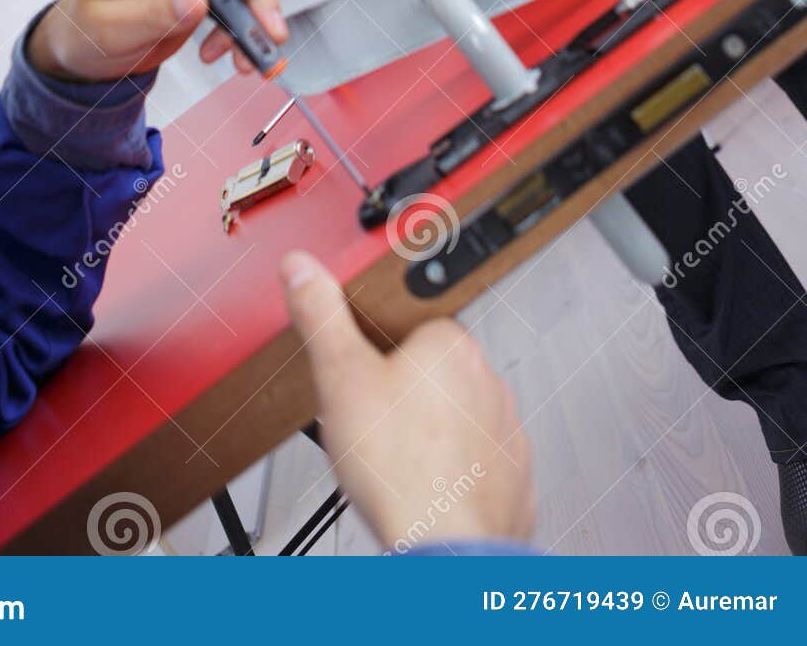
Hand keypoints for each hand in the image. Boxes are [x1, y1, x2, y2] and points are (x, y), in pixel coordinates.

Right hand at [281, 250, 533, 550]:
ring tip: (395, 464)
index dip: (377, 357)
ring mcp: (506, 430)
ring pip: (457, 420)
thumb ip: (321, 316)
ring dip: (431, 435)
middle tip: (373, 427)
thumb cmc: (402, 470)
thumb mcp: (340, 378)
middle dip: (402, 398)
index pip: (410, 329)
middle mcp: (488, 380)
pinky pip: (478, 464)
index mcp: (450, 345)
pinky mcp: (513, 476)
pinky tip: (425, 489)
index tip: (363, 381)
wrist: (446, 549)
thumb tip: (303, 268)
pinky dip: (454, 474)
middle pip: (432, 375)